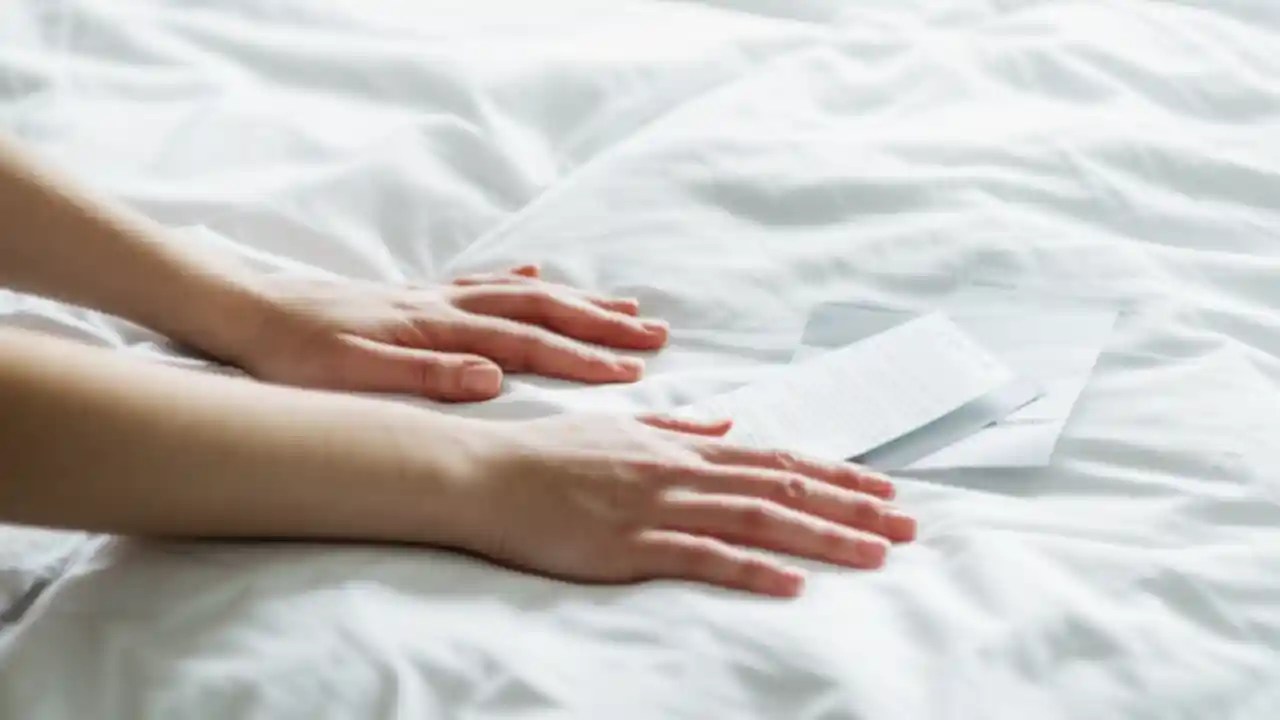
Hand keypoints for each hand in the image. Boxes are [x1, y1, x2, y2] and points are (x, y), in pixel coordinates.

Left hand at [214, 264, 667, 401]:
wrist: (249, 311)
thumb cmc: (297, 355)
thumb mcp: (353, 376)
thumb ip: (426, 376)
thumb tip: (494, 378)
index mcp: (437, 329)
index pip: (526, 345)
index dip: (582, 359)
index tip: (632, 374)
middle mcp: (446, 305)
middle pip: (542, 310)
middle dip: (602, 324)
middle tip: (655, 335)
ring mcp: (435, 296)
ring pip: (523, 294)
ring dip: (577, 301)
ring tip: (625, 307)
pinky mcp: (418, 296)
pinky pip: (484, 283)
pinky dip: (520, 282)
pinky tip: (537, 277)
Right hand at [450, 414, 915, 596]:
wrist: (486, 474)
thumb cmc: (547, 453)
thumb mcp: (620, 429)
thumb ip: (677, 427)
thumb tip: (724, 425)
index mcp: (681, 447)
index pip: (775, 458)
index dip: (835, 475)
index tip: (883, 488)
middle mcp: (681, 471)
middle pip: (783, 486)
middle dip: (851, 505)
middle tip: (909, 523)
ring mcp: (658, 507)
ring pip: (758, 518)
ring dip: (823, 535)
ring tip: (878, 551)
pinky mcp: (631, 545)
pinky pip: (702, 557)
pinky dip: (752, 568)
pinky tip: (793, 582)